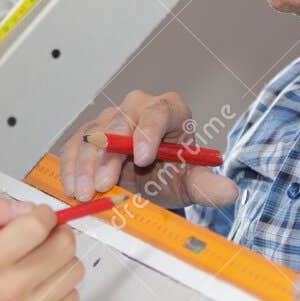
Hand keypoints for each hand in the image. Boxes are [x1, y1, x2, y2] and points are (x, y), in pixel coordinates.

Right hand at [0, 195, 84, 300]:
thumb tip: (25, 208)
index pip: (36, 225)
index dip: (43, 215)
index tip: (38, 218)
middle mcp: (11, 290)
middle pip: (64, 245)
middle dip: (57, 235)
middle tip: (43, 240)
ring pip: (74, 269)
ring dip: (62, 262)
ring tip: (40, 267)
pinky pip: (73, 297)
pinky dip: (61, 290)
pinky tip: (40, 291)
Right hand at [58, 90, 237, 209]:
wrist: (153, 184)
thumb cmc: (174, 175)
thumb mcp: (192, 183)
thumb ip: (208, 187)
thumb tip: (229, 191)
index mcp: (170, 111)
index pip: (159, 112)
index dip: (149, 132)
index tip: (143, 158)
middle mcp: (139, 108)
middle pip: (120, 120)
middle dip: (110, 153)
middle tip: (104, 183)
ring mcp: (111, 119)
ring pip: (93, 133)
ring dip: (85, 164)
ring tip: (84, 192)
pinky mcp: (88, 134)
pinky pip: (74, 145)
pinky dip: (70, 166)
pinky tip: (71, 187)